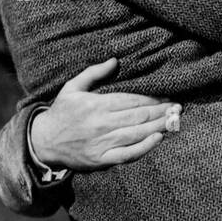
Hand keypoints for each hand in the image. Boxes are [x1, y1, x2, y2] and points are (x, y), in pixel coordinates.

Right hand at [30, 58, 179, 170]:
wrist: (43, 142)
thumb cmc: (61, 112)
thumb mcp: (72, 87)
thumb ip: (94, 73)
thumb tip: (115, 60)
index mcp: (95, 104)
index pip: (131, 100)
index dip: (153, 98)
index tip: (168, 96)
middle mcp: (100, 123)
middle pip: (138, 116)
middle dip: (161, 111)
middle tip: (179, 107)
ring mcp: (101, 143)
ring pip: (137, 133)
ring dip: (159, 126)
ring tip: (175, 120)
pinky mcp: (101, 159)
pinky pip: (127, 154)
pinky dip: (144, 147)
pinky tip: (158, 138)